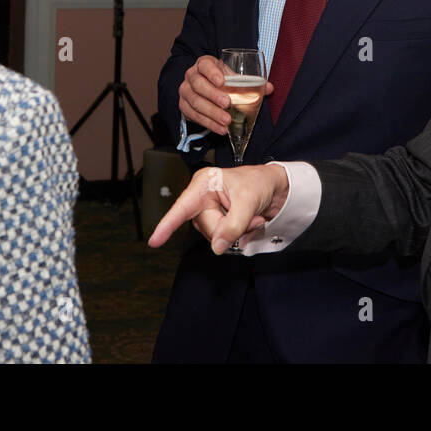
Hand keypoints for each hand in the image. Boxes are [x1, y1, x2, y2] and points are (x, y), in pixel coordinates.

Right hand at [148, 164, 289, 254]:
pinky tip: (250, 221)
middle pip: (205, 226)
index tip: (154, 241)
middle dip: (228, 227)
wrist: (276, 187)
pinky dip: (239, 234)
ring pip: (214, 235)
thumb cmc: (260, 183)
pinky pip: (222, 238)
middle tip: (249, 216)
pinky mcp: (218, 221)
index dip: (167, 225)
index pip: (182, 207)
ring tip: (251, 216)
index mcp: (204, 184)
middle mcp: (202, 197)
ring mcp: (209, 211)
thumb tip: (218, 247)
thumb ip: (233, 225)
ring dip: (236, 231)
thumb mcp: (249, 201)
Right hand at [178, 55, 273, 135]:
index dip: (212, 72)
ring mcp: (185, 91)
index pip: (204, 65)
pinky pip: (193, 116)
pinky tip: (220, 129)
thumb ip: (250, 82)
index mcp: (204, 64)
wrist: (206, 89)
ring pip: (195, 102)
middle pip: (198, 84)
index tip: (222, 81)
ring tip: (226, 120)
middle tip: (228, 104)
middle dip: (213, 95)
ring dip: (212, 113)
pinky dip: (208, 123)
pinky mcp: (184, 106)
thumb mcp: (234, 78)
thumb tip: (269, 88)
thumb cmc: (222, 81)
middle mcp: (191, 76)